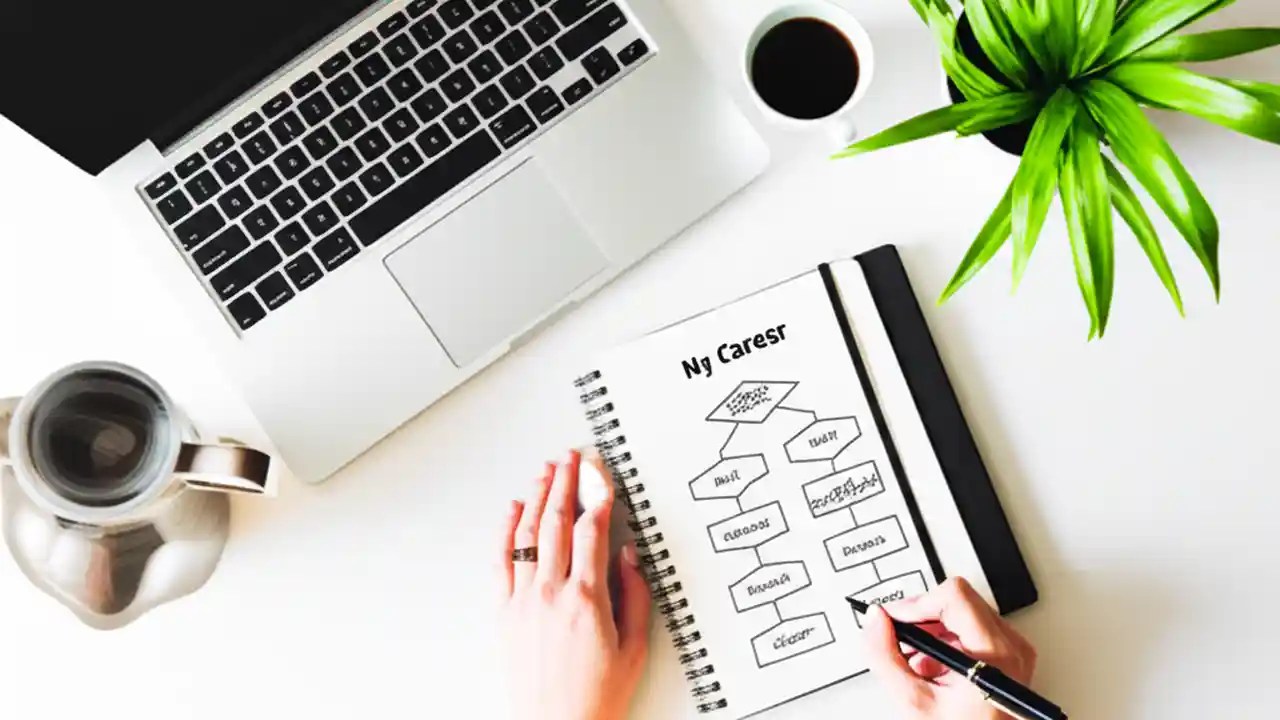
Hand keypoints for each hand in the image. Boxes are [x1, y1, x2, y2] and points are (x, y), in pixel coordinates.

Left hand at [498, 450, 651, 719]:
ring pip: (528, 534)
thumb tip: (629, 557)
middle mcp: (550, 594)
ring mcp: (523, 601)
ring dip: (537, 496)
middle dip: (565, 483)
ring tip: (545, 471)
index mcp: (586, 599)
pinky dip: (505, 530)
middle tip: (571, 458)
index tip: (602, 478)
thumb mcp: (635, 648)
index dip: (598, 498)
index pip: (592, 531)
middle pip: (557, 521)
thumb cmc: (596, 696)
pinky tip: (512, 509)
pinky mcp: (504, 613)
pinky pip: (501, 560)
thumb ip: (634, 595)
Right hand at [863, 577, 1036, 719]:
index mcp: (995, 653)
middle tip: (896, 637)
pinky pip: (971, 628)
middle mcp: (1011, 645)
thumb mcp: (916, 703)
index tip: (892, 618)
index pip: (953, 596)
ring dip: (929, 631)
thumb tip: (874, 622)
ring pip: (961, 612)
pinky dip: (944, 641)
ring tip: (914, 661)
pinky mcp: (1008, 654)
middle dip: (919, 619)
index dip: (915, 604)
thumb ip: (886, 658)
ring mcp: (1013, 649)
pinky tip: (931, 667)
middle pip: (956, 600)